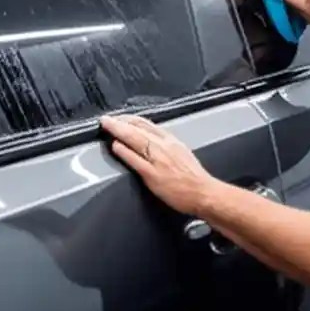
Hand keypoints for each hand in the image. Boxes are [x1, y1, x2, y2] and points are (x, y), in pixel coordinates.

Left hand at [100, 114, 220, 215]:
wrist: (203, 193)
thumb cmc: (194, 177)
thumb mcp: (181, 152)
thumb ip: (165, 145)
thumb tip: (150, 140)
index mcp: (171, 140)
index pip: (146, 124)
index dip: (130, 119)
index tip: (119, 118)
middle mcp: (164, 146)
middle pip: (138, 128)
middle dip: (120, 122)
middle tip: (106, 119)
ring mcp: (158, 160)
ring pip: (135, 140)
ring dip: (118, 131)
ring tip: (107, 126)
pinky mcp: (153, 175)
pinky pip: (136, 160)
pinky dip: (124, 152)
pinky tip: (115, 146)